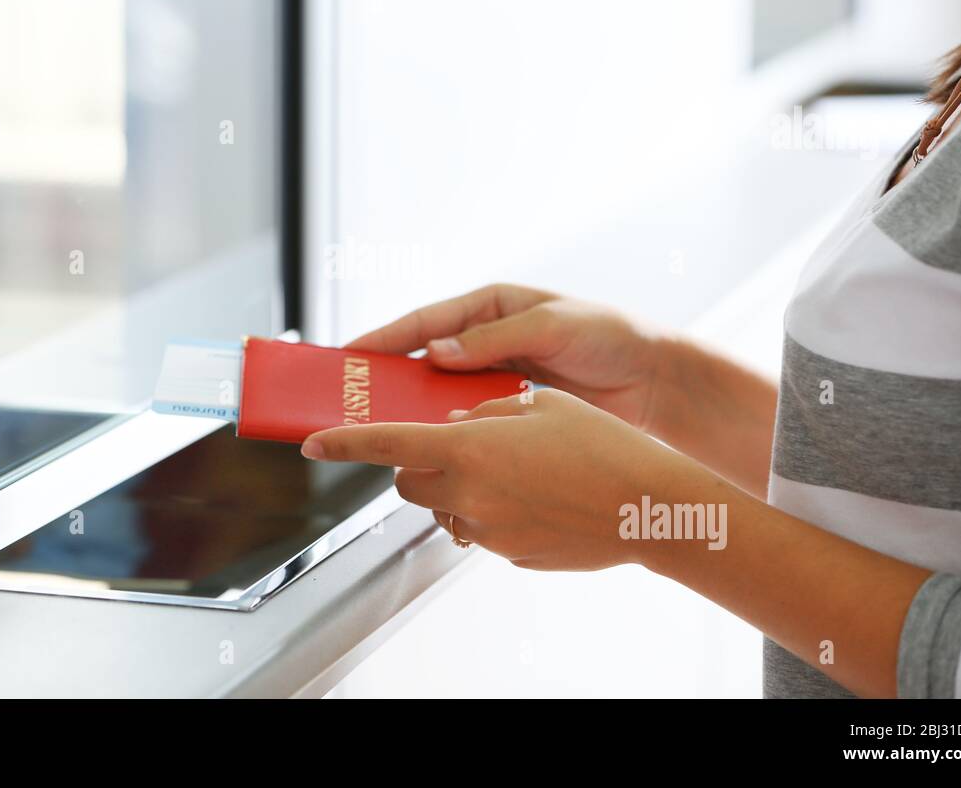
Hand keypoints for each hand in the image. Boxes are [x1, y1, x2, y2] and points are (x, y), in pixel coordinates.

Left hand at [301, 388, 694, 570]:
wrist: (649, 506)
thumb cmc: (602, 445)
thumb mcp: (539, 405)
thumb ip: (487, 410)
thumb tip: (460, 422)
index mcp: (469, 446)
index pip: (386, 444)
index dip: (343, 444)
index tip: (311, 444)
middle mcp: (468, 493)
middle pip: (408, 482)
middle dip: (416, 463)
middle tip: (453, 444)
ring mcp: (488, 531)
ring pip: (444, 508)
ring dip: (456, 488)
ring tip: (511, 470)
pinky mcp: (510, 554)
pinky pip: (482, 528)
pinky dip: (492, 510)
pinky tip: (536, 497)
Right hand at [346, 283, 664, 432]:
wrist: (655, 380)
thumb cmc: (609, 337)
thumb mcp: (550, 327)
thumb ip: (492, 339)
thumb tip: (436, 352)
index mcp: (492, 305)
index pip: (427, 321)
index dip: (385, 337)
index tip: (350, 353)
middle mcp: (489, 337)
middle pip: (426, 357)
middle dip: (390, 375)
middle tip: (353, 397)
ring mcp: (500, 371)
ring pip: (443, 389)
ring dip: (416, 406)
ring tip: (382, 425)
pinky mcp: (513, 402)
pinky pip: (469, 412)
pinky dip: (449, 425)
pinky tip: (432, 443)